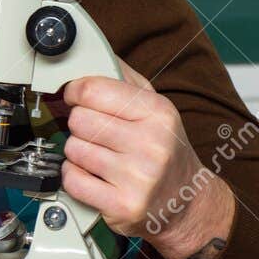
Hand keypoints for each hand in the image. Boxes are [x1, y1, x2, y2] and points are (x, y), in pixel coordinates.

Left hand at [58, 62, 235, 258]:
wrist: (187, 201)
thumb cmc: (163, 149)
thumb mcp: (154, 107)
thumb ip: (122, 78)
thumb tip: (91, 54)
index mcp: (158, 113)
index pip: (92, 90)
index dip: (75, 92)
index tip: (76, 97)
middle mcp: (151, 144)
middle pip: (79, 120)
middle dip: (80, 125)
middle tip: (96, 133)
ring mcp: (138, 177)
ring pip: (73, 149)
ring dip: (78, 153)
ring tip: (100, 157)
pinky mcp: (122, 205)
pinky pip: (72, 180)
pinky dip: (74, 177)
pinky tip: (94, 176)